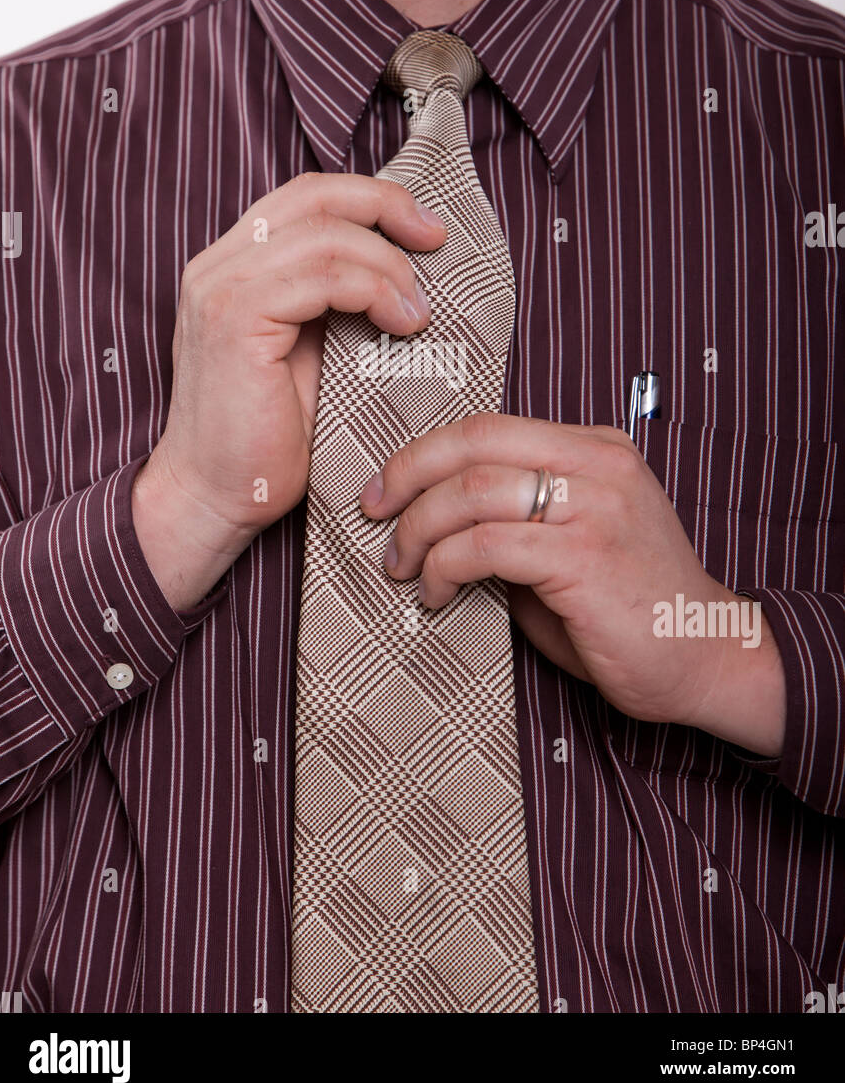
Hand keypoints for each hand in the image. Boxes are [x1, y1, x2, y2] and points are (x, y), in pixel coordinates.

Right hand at [132, 172, 445, 607]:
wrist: (218, 497)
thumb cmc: (268, 437)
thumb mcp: (309, 350)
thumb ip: (333, 300)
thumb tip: (402, 269)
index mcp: (232, 265)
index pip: (305, 196)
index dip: (370, 198)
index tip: (423, 228)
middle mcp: (218, 266)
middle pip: (314, 196)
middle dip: (386, 208)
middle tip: (436, 241)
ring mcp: (221, 290)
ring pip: (325, 236)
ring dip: (388, 266)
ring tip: (419, 312)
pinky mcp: (235, 321)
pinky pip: (322, 279)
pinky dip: (374, 291)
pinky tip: (401, 323)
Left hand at [359, 413, 785, 754]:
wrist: (707, 655)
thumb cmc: (630, 608)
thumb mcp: (572, 543)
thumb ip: (516, 519)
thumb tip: (433, 521)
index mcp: (596, 449)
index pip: (490, 427)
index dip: (425, 452)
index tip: (387, 487)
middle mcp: (598, 466)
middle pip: (475, 443)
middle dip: (407, 476)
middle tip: (375, 514)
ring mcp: (595, 507)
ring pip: (472, 492)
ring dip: (419, 530)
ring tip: (402, 566)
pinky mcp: (584, 557)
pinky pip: (485, 546)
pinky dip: (443, 566)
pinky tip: (435, 592)